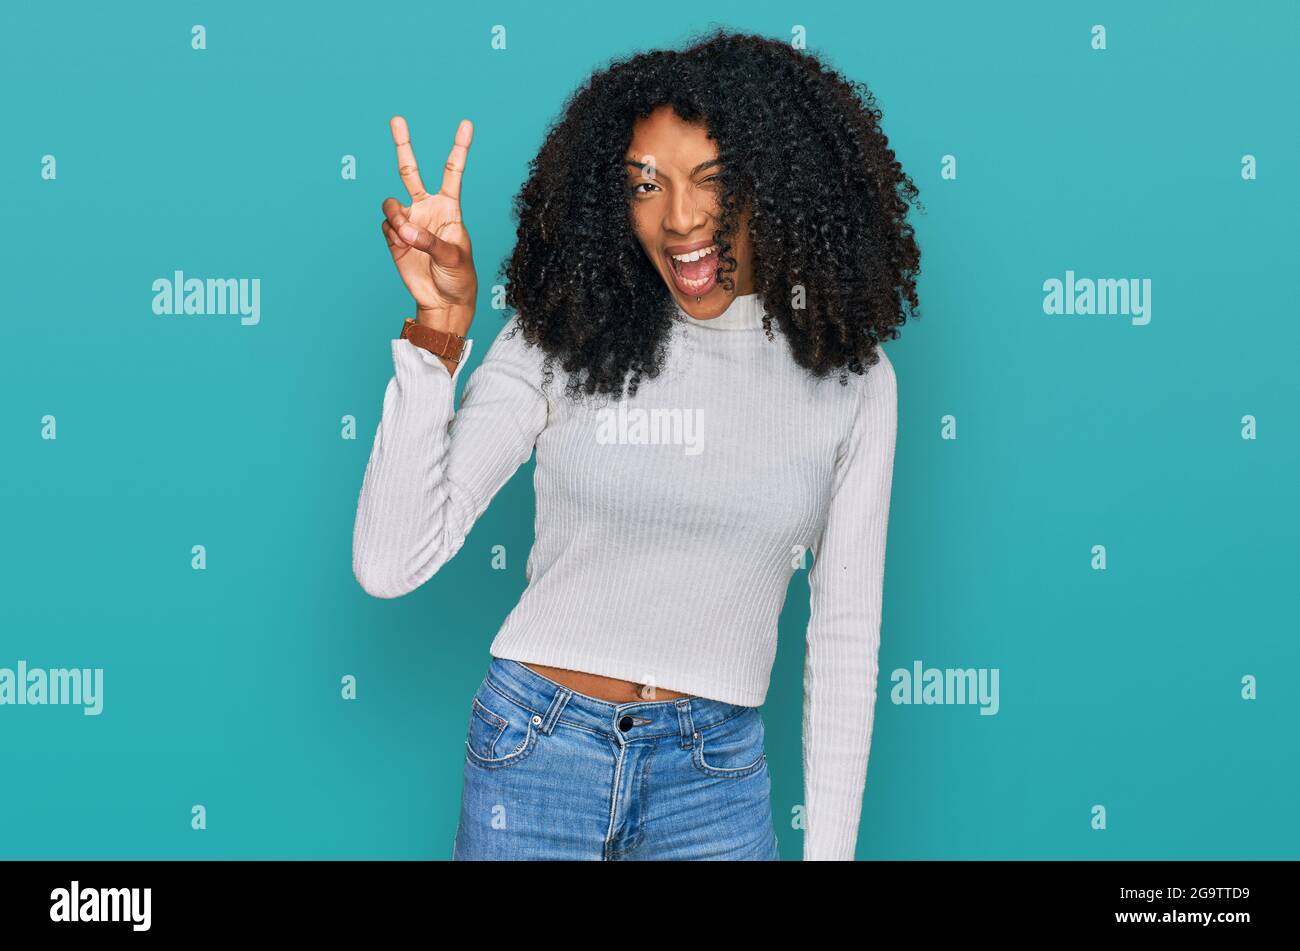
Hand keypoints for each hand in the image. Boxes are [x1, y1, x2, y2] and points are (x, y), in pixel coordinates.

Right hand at [381, 116, 476, 334]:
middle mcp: (427, 209)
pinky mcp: (394, 238)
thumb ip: (428, 240)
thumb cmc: (459, 277)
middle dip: (403, 145)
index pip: (453, 171)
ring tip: (405, 234)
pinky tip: (403, 246)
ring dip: (396, 215)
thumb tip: (403, 228)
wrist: (443, 301)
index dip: (459, 147)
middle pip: (411, 171)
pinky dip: (393, 234)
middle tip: (396, 119)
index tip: (466, 124)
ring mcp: (409, 222)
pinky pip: (386, 225)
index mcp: (449, 208)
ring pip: (391, 203)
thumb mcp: (453, 257)